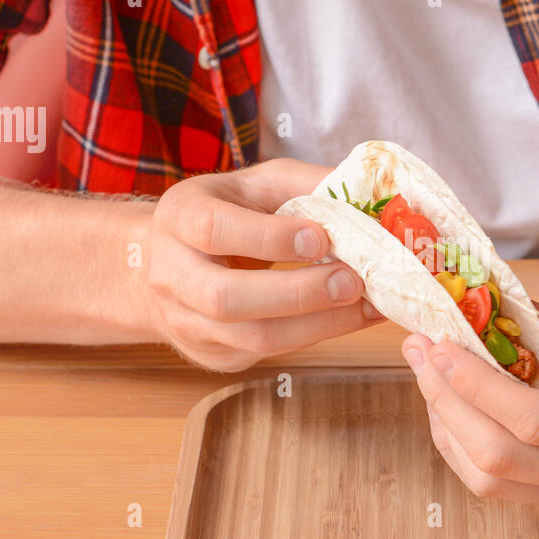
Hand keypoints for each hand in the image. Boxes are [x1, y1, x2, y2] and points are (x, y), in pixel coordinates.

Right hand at [142, 158, 383, 371]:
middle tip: (354, 282)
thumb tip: (367, 195)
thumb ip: (305, 184)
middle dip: (298, 293)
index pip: (214, 229)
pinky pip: (268, 352)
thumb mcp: (256, 186)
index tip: (321, 238)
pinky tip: (351, 318)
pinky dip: (316, 335)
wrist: (172, 263)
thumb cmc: (228, 215)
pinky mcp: (213, 353)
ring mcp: (187, 321)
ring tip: (366, 306)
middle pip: (226, 297)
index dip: (268, 238)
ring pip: (251, 336)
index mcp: (179, 216)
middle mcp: (171, 273)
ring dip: (318, 324)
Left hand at [401, 290, 538, 506]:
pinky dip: (469, 449)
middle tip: (420, 354)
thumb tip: (490, 310)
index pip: (532, 421)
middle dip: (446, 405)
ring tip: (431, 377)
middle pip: (499, 461)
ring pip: (492, 484)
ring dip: (448, 430)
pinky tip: (458, 406)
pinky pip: (505, 488)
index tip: (438, 344)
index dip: (474, 384)